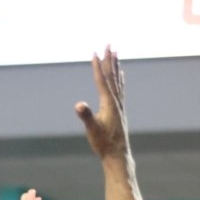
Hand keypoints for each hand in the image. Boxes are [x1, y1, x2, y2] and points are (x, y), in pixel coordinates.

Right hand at [75, 46, 129, 161]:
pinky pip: (120, 89)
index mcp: (109, 104)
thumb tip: (79, 105)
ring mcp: (119, 106)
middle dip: (109, 60)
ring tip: (116, 53)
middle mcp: (116, 102)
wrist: (117, 156)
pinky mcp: (119, 111)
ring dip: (115, 66)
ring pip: (117, 81)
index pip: (102, 81)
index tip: (95, 53)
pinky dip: (119, 79)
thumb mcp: (92, 130)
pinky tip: (121, 75)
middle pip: (112, 76)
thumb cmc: (104, 144)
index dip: (97, 67)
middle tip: (109, 44)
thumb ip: (86, 116)